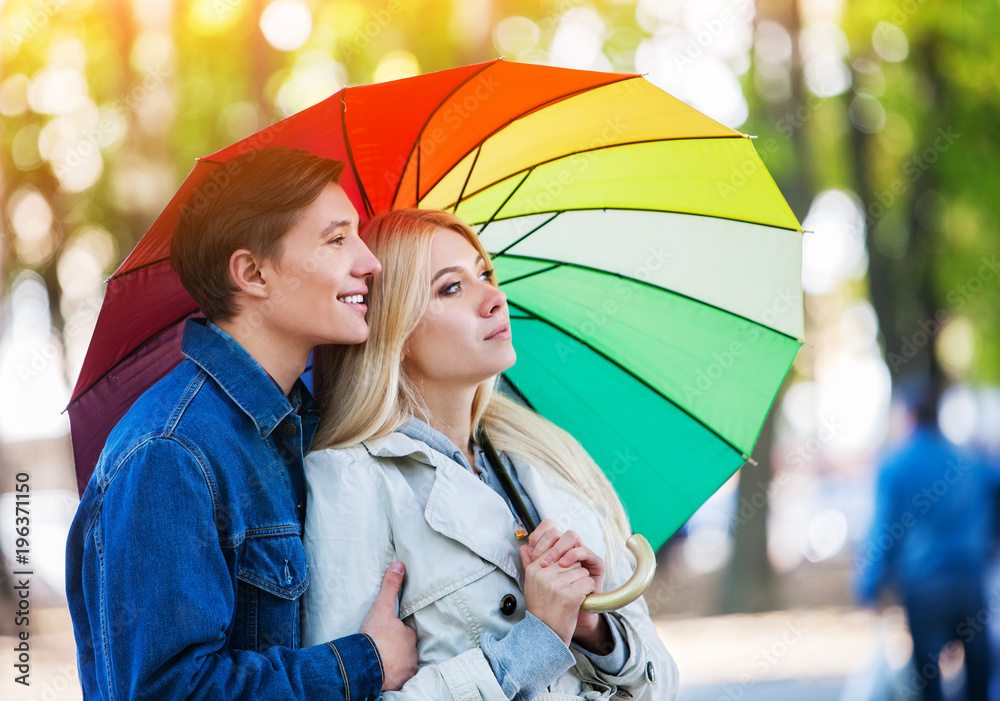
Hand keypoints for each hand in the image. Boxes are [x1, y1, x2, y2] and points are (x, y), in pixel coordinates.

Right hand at [360, 562, 417, 690]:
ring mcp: (407, 669)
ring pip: (404, 664)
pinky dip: (394, 677)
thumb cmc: (374, 636)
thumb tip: (399, 565)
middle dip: (398, 648)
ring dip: (396, 663)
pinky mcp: (400, 683)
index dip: (397, 632)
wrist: (365, 665)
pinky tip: (385, 675)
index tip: (387, 635)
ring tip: (382, 661)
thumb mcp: (381, 608)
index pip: (406, 633)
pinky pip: (399, 679)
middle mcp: (412, 653)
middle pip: (406, 649)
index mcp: (409, 636)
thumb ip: (390, 587)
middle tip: (383, 648)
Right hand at [526, 521, 611, 653]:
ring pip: (581, 570)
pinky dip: (588, 591)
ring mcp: (556, 585)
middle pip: (571, 559)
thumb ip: (530, 563)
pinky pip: (588, 582)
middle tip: (569, 586)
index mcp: (534, 569)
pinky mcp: (569, 595)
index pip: (556, 550)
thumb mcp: (531, 584)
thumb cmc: (541, 608)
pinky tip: (580, 600)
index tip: (563, 575)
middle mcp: (543, 575)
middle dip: (574, 571)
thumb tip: (527, 546)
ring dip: (582, 582)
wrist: (546, 635)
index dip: (564, 562)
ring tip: (573, 594)